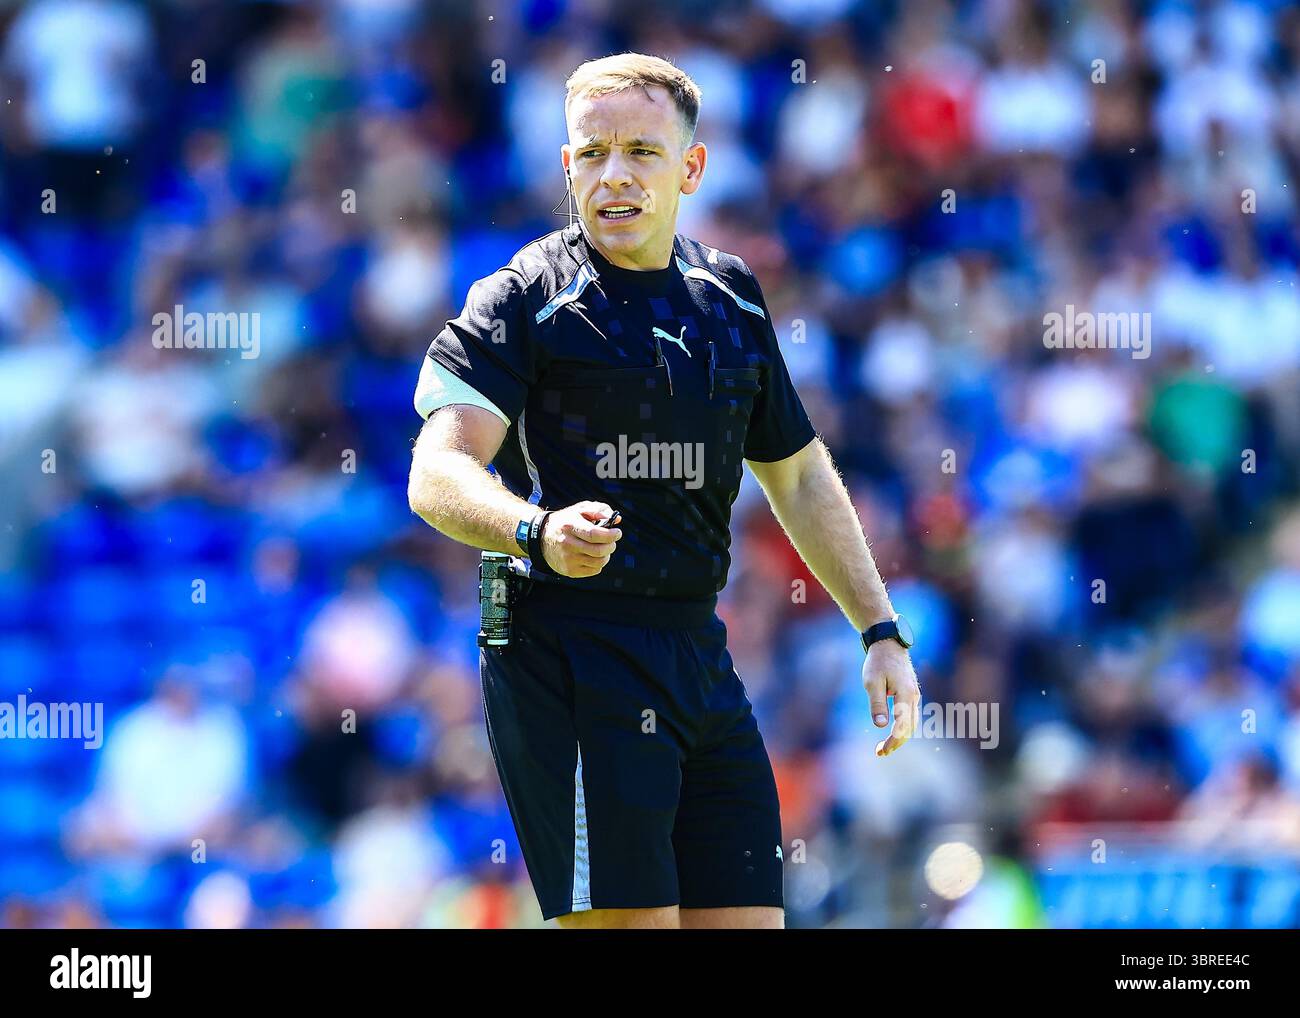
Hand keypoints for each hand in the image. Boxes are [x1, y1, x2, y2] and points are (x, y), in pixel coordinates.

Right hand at [540, 501, 621, 577]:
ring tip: (603, 548)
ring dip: (606, 555)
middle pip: (599, 550)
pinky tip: (594, 556)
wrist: (542, 538)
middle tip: (612, 541)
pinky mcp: (569, 571)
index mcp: (570, 526)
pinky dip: (599, 563)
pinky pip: (594, 570)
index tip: (617, 532)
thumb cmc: (565, 522)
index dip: (610, 535)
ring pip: (599, 562)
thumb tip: (616, 518)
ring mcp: (568, 559)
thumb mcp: (579, 509)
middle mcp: (568, 544)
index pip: (594, 534)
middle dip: (611, 545)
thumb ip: (598, 510)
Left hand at [863, 641, 920, 757]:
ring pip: (912, 723)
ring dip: (900, 737)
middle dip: (897, 743)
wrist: (888, 644)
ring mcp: (914, 695)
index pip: (902, 726)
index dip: (893, 741)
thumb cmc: (878, 662)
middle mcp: (914, 697)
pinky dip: (903, 727)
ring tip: (884, 747)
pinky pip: (910, 716)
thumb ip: (877, 703)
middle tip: (880, 753)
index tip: (881, 751)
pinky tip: (892, 733)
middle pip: (910, 728)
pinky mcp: (911, 694)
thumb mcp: (872, 682)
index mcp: (906, 695)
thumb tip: (880, 725)